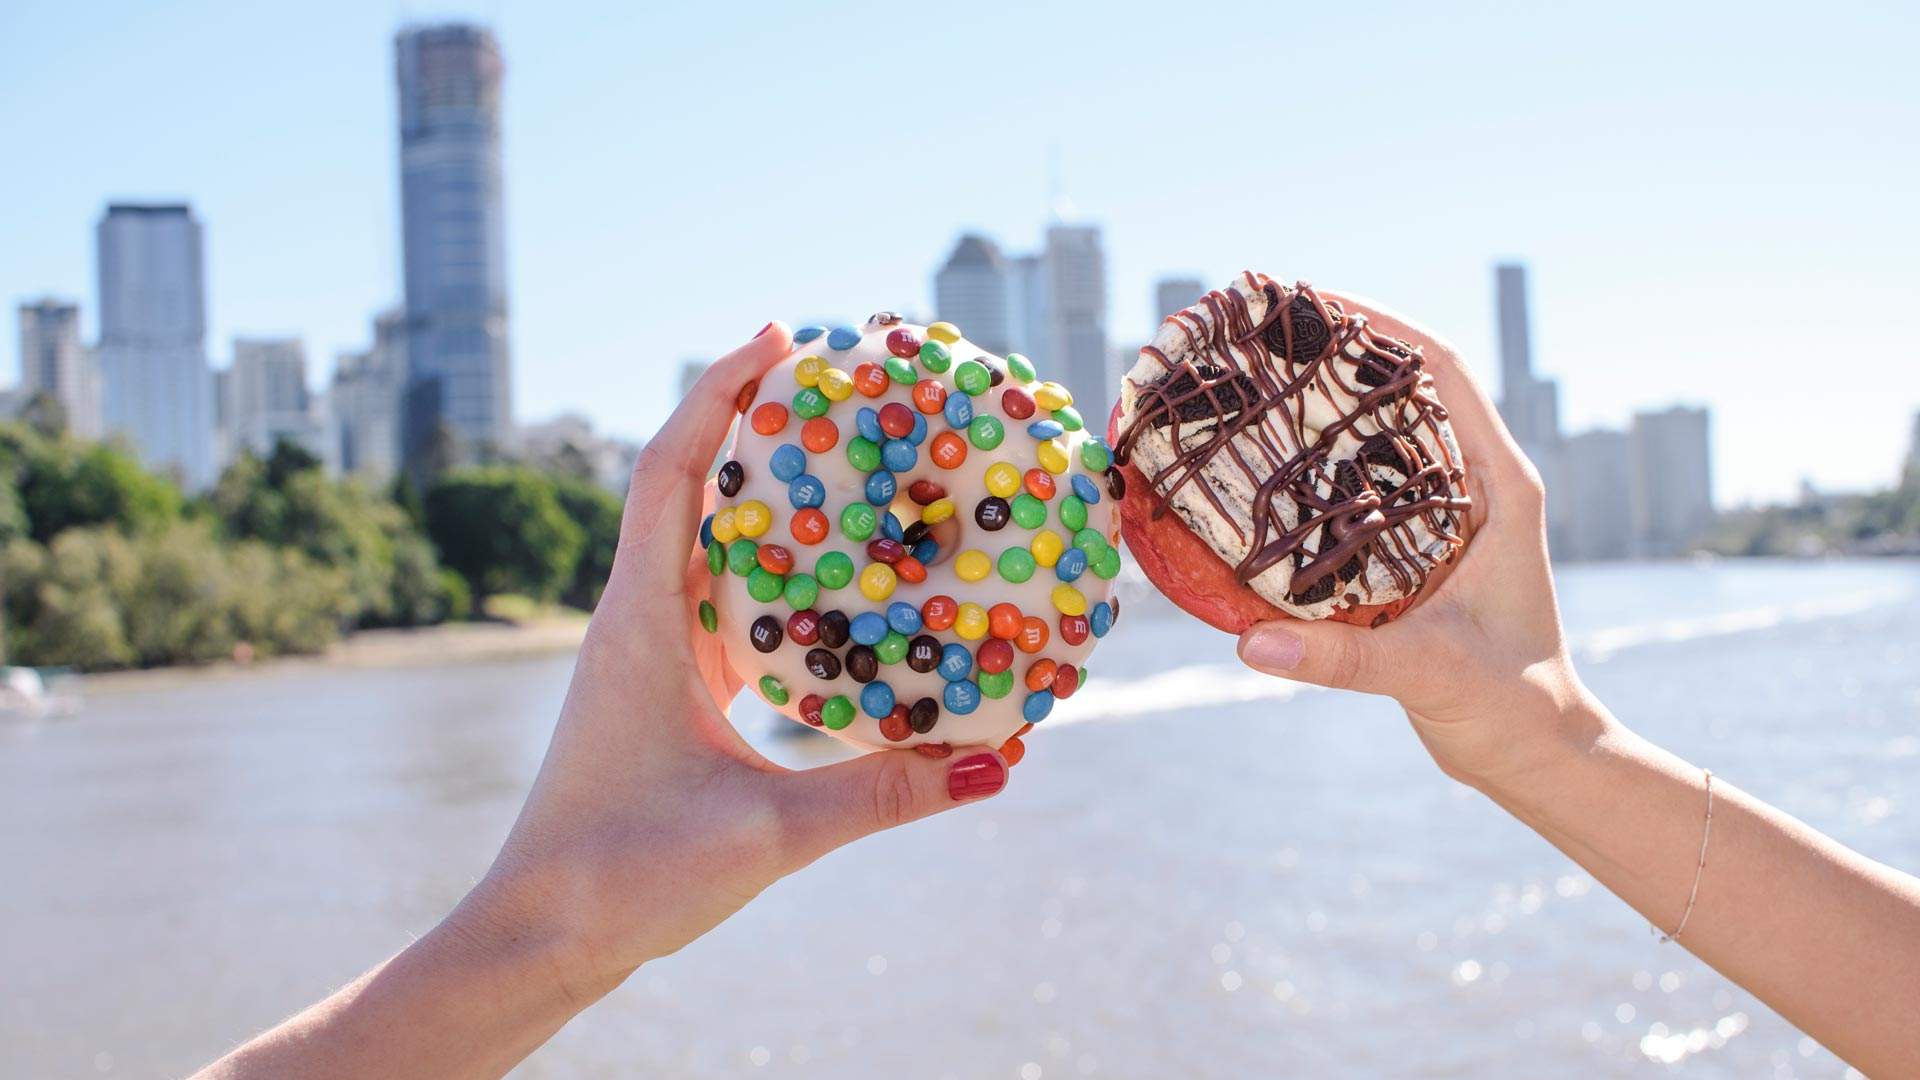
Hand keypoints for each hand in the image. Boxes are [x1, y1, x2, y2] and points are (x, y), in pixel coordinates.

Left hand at [467, 323, 1009, 997]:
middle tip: (835, 383)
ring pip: (700, 543)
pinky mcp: (658, 689)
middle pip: (685, 486)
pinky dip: (768, 568)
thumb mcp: (767, 833)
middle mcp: (635, 621)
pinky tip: (829, 581)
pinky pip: (716, 599)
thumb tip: (998, 764)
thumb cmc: (624, 878)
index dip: (718, 394)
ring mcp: (643, 653)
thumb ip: (883, 796)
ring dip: (758, 493)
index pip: (669, 475)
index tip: (779, 334)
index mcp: (640, 625)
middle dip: (751, 423)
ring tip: (844, 461)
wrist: (537, 936)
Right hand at [1233, 293, 1597, 788]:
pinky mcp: (1419, 550)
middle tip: (1262, 337)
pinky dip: (1318, 464)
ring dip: (1327, 405)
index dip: (1381, 326)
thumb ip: (1342, 657)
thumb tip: (1250, 643)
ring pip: (1384, 434)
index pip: (1442, 372)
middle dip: (1338, 354)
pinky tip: (1264, 469)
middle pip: (1407, 388)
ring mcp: (1448, 516)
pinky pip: (1364, 484)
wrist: (1535, 755)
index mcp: (1502, 488)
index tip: (1313, 302)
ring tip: (1253, 384)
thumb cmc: (1508, 707)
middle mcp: (1478, 487)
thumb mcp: (1428, 672)